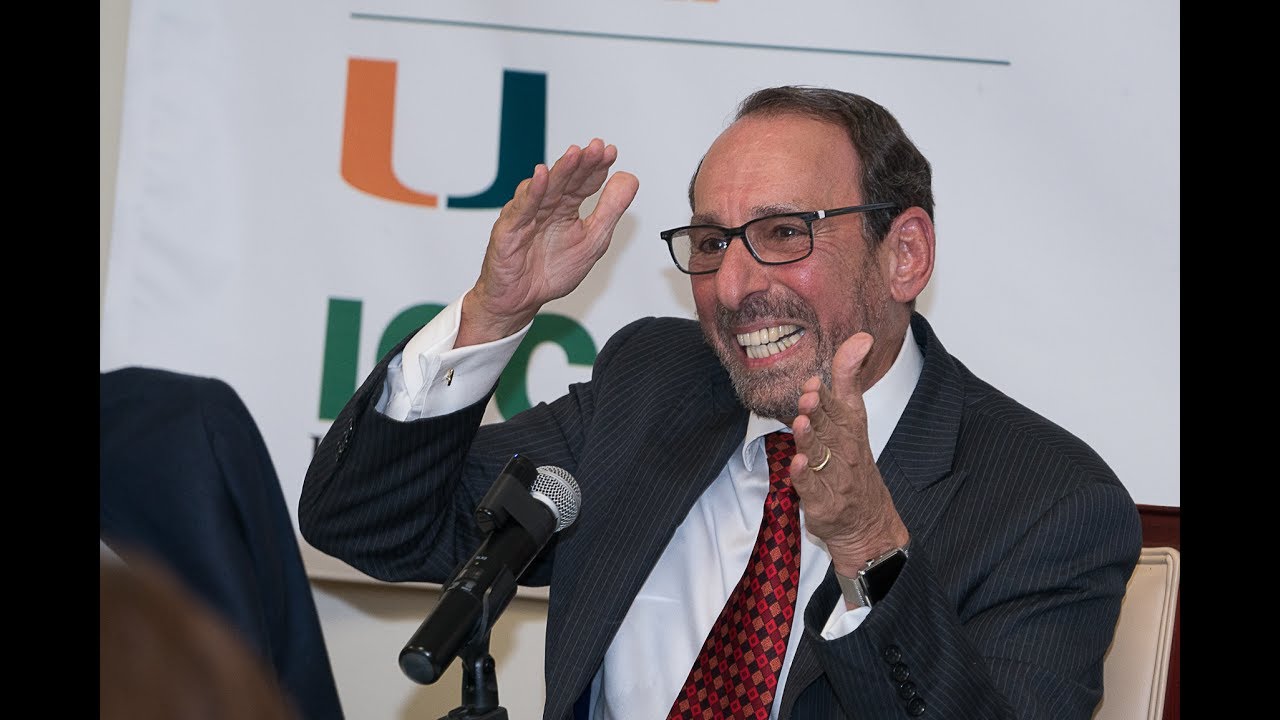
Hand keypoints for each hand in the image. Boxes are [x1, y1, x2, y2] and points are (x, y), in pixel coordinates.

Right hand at [458, 138, 639, 345]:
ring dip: (560, 171)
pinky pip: (521, 209)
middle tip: (596, 148)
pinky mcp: (509, 230)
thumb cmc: (551, 272)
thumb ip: (610, 210)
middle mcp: (546, 207)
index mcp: (566, 208)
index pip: (584, 182)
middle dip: (581, 162)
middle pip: (566, 180)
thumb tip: (629, 179)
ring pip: (544, 189)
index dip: (597, 167)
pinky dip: (531, 193)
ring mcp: (527, 215)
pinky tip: (542, 178)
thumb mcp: (592, 241)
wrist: (520, 300)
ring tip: (575, 155)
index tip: (611, 152)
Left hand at [790, 332, 909, 578]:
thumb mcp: (854, 416)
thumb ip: (849, 378)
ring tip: (800, 424)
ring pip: (820, 456)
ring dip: (810, 440)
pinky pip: (812, 488)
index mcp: (851, 428)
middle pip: (828, 430)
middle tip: (807, 398)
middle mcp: (844, 451)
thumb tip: (860, 337)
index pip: (838, 409)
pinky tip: (798, 464)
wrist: (866, 519)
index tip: (813, 383)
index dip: (824, 397)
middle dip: (817, 414)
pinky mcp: (822, 502)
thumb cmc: (852, 459)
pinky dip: (805, 477)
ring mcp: (834, 477)